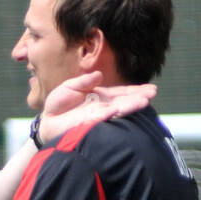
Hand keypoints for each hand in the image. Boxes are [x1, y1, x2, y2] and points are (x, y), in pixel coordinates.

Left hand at [40, 72, 156, 142]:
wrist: (48, 120)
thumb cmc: (59, 104)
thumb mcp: (71, 86)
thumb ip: (84, 81)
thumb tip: (99, 75)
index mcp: (101, 96)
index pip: (121, 93)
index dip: (135, 91)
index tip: (150, 89)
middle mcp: (103, 106)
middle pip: (124, 101)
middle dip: (138, 98)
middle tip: (152, 94)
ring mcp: (98, 116)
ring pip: (117, 110)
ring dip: (130, 106)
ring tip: (144, 102)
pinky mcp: (90, 124)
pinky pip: (103, 118)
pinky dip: (112, 113)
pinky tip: (121, 109)